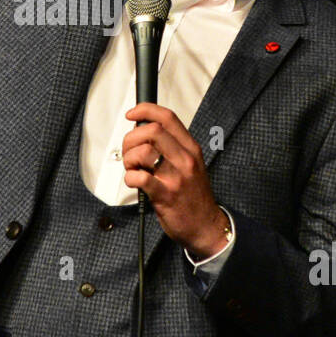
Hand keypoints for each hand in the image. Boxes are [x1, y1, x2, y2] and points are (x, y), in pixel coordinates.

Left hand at [122, 103, 229, 259]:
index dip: (145, 110)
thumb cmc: (194, 196)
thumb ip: (171, 147)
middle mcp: (184, 159)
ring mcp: (175, 177)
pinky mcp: (165, 195)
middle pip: (152, 131)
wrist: (206, 226)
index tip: (132, 114)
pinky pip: (139, 178)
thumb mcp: (191, 164)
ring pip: (143, 152)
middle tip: (130, 151)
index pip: (167, 118)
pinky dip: (130, 177)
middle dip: (131, 138)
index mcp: (190, 148)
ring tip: (133, 169)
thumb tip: (143, 132)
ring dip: (129, 159)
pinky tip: (134, 181)